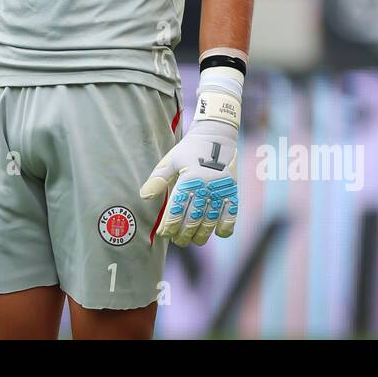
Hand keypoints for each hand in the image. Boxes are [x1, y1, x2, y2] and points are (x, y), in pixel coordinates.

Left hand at [140, 115, 238, 245]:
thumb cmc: (189, 149)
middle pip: (192, 220)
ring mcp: (221, 191)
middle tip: (175, 240)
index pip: (176, 210)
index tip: (163, 233)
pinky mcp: (233, 192)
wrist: (217, 135)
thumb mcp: (171, 160)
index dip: (168, 226)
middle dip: (182, 235)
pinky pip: (231, 216)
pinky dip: (224, 228)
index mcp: (189, 179)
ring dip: (200, 235)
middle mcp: (206, 187)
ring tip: (192, 240)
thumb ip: (158, 179)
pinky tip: (215, 232)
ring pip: (210, 222)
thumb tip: (144, 196)